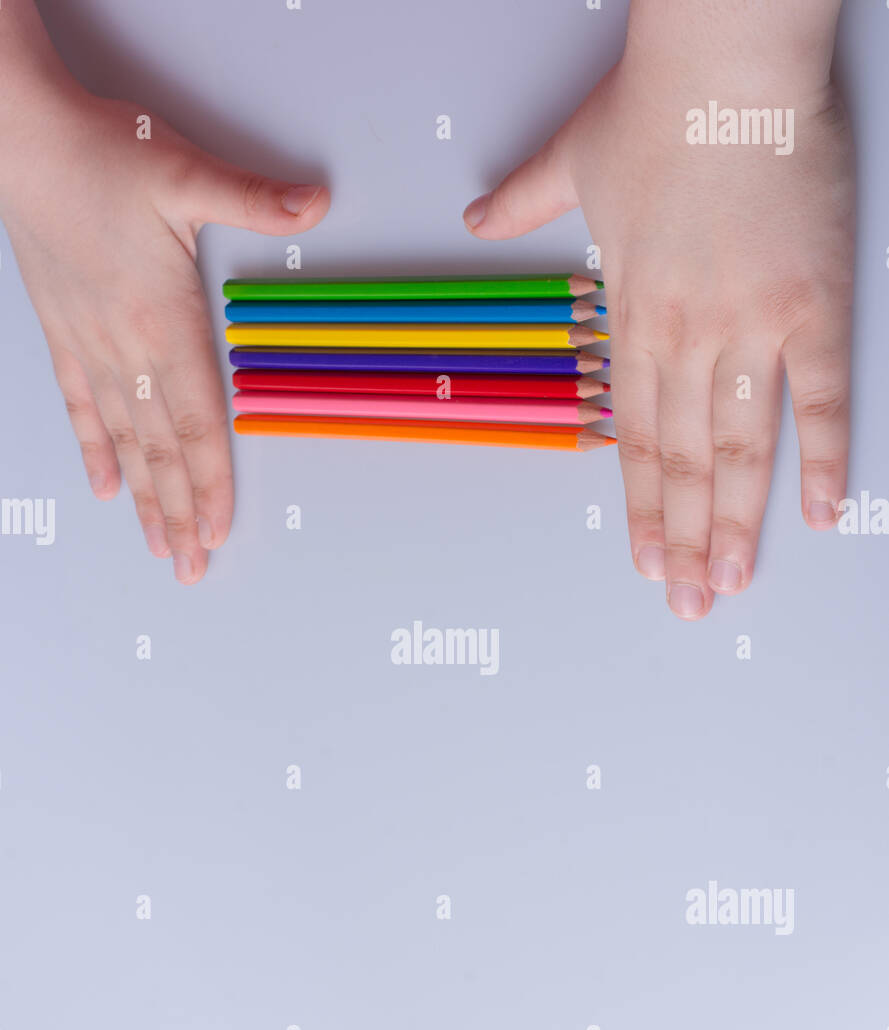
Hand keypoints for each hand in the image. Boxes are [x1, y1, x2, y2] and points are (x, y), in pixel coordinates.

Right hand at [0, 89, 328, 583]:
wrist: (21, 139)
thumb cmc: (100, 154)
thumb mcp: (185, 174)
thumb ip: (253, 199)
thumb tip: (315, 203)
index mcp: (163, 321)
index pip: (196, 424)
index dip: (209, 483)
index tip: (217, 531)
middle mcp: (126, 347)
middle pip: (159, 452)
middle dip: (178, 515)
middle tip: (190, 568)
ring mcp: (91, 346)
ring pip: (123, 442)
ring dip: (142, 499)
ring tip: (156, 547)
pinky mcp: (64, 334)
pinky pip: (80, 407)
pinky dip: (94, 450)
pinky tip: (105, 488)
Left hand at [463, 25, 852, 618]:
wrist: (725, 65)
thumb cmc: (654, 107)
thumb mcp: (567, 160)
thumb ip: (520, 202)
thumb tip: (476, 214)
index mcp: (631, 317)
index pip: (629, 440)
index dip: (636, 509)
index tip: (640, 560)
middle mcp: (683, 337)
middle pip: (681, 463)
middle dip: (682, 542)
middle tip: (687, 602)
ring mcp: (749, 327)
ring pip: (738, 449)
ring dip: (733, 524)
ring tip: (732, 582)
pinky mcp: (814, 304)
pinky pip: (819, 397)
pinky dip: (820, 457)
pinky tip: (819, 511)